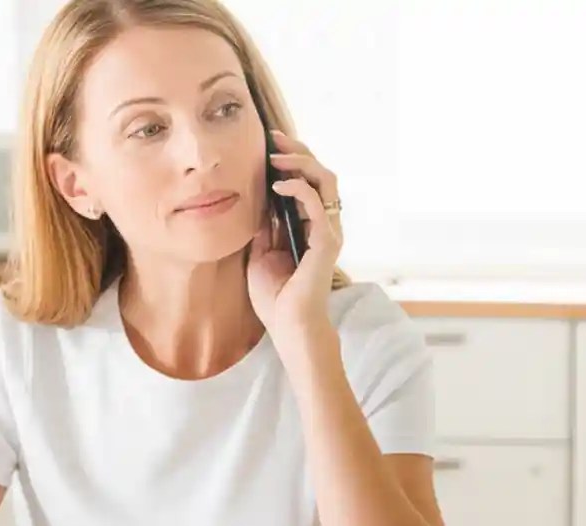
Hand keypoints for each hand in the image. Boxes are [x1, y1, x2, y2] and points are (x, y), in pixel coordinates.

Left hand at [246, 129, 343, 345]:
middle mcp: (324, 225)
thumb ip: (263, 227)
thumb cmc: (276, 298)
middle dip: (299, 152)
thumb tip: (256, 200)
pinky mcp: (327, 242)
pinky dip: (299, 189)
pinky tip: (277, 186)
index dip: (291, 161)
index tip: (268, 145)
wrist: (288, 327)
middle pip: (321, 175)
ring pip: (326, 182)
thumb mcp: (260, 253)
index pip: (308, 182)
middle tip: (274, 139)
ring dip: (302, 163)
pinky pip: (318, 205)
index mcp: (309, 226)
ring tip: (277, 157)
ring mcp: (329, 232)